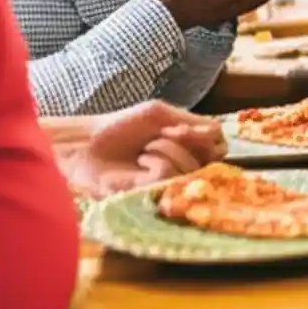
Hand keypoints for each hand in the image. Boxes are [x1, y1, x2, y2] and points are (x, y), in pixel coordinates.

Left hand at [60, 101, 226, 197]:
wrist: (87, 143)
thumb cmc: (121, 125)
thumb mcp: (159, 114)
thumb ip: (192, 121)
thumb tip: (215, 132)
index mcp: (190, 145)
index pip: (220, 145)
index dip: (206, 136)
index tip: (180, 127)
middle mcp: (185, 165)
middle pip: (211, 157)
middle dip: (185, 140)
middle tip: (161, 134)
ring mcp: (171, 181)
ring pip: (191, 168)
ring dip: (166, 150)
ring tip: (144, 150)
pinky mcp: (154, 194)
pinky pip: (170, 177)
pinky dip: (155, 164)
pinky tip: (139, 164)